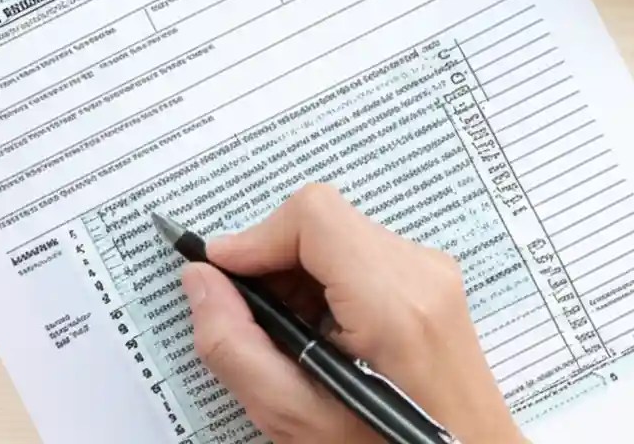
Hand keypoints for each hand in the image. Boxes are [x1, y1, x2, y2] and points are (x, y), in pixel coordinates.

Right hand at [181, 184, 523, 443]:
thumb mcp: (297, 418)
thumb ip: (234, 346)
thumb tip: (201, 280)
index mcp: (394, 304)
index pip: (313, 215)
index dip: (255, 237)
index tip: (221, 273)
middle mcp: (421, 273)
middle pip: (321, 221)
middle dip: (272, 260)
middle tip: (253, 316)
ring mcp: (432, 272)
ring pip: (337, 233)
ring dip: (297, 272)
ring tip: (291, 332)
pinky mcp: (432, 279)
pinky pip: (361, 250)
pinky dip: (325, 279)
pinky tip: (321, 330)